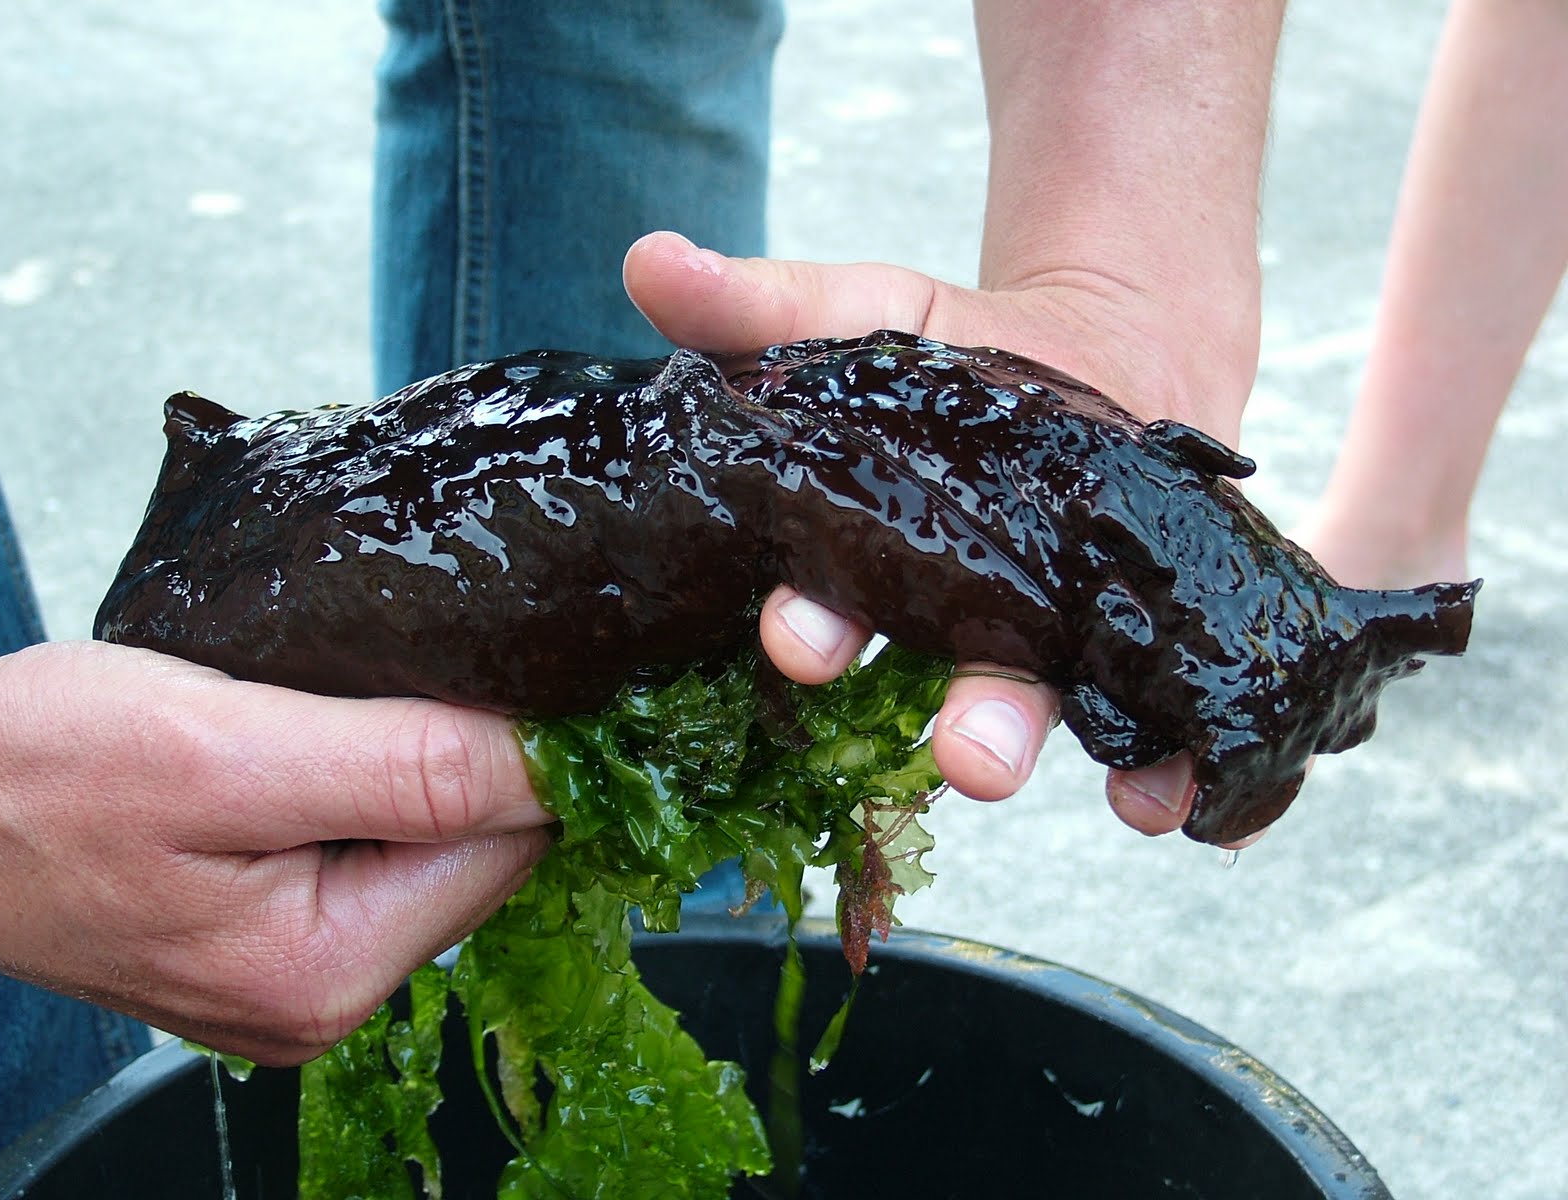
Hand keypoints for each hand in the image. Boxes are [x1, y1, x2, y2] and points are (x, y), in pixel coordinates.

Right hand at [0, 639, 553, 1064]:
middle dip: (451, 763)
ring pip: (420, 848)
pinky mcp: (264, 937)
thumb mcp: (231, 751)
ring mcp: (289, 975)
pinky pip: (360, 854)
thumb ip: (406, 767)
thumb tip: (547, 762)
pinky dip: (352, 790)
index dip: (509, 750)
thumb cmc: (34, 775)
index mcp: (324, 973)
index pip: (505, 845)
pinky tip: (304, 751)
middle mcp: (317, 999)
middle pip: (472, 854)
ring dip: (400, 772)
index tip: (481, 672)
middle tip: (370, 686)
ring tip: (320, 716)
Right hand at [624, 231, 1261, 842]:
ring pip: (1056, 719)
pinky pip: (1152, 728)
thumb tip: (646, 259)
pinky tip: (1172, 792)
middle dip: (965, 729)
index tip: (798, 643)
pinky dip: (1161, 769)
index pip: (831, 611)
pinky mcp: (1138, 650)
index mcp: (872, 569)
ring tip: (1117, 794)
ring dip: (1077, 758)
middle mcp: (958, 632)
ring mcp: (1052, 648)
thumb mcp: (863, 308)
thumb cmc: (957, 341)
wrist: (1109, 339)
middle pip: (957, 692)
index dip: (814, 630)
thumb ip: (760, 303)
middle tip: (970, 761)